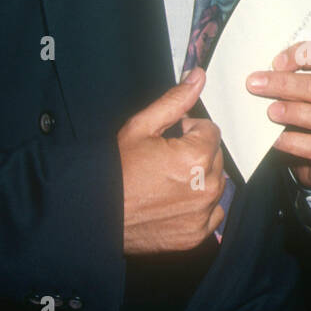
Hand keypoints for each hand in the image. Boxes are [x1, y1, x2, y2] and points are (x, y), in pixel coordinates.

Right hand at [117, 69, 224, 253]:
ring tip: (166, 182)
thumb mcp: (139, 128)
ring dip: (199, 178)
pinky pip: (213, 212)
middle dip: (196, 153)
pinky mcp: (197, 234)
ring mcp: (203, 213)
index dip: (189, 130)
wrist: (95, 216)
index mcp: (195, 157)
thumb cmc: (113, 172)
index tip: (169, 139)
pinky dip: (199, 206)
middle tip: (164, 161)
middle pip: (215, 156)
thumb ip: (174, 101)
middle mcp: (206, 187)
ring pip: (216, 183)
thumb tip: (199, 77)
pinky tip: (174, 202)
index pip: (210, 131)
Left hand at [246, 41, 310, 190]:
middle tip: (255, 84)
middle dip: (285, 84)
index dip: (303, 54)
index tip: (276, 63)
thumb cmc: (304, 121)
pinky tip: (277, 139)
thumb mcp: (298, 96)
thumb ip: (288, 81)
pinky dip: (295, 142)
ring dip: (294, 112)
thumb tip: (259, 75)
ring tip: (271, 111)